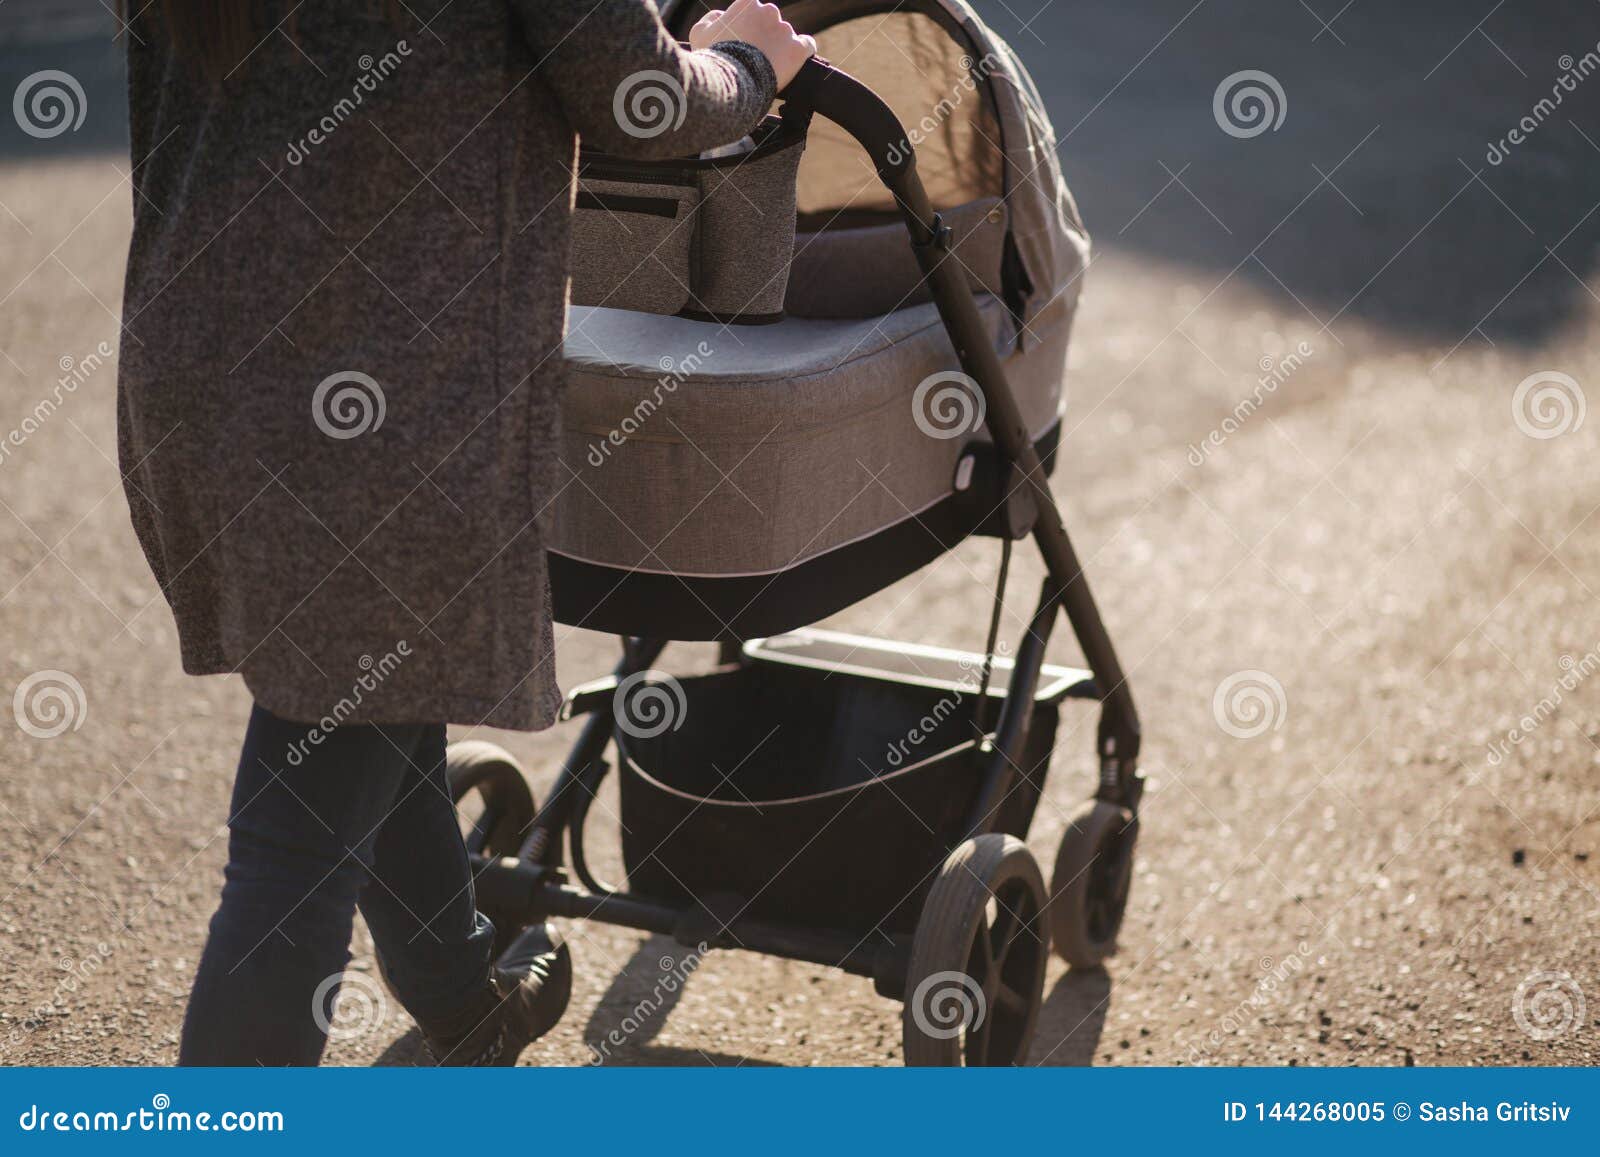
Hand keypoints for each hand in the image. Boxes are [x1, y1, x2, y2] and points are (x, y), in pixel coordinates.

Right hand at [690, 0, 816, 90]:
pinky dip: (802, 51)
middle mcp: (769, 11)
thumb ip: (712, 19)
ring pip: (785, 36)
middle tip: (754, 56)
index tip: (744, 40)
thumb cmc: (714, 58)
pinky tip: (795, 60)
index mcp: (747, 3)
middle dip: (764, 36)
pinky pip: (807, 45)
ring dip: (779, 47)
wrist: (731, 83)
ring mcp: (785, 30)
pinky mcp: (797, 49)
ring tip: (768, 66)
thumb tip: (722, 16)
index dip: (748, 25)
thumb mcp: (700, 33)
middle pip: (770, 22)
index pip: (753, 9)